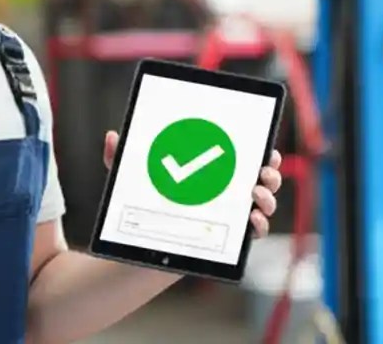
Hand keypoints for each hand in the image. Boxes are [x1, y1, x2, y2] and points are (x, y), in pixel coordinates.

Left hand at [102, 131, 283, 238]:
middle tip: (263, 171)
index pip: (244, 158)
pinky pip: (254, 233)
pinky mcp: (228, 239)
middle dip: (270, 174)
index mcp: (212, 172)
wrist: (141, 244)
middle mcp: (228, 194)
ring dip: (267, 199)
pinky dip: (260, 226)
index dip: (262, 153)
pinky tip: (251, 220)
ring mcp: (231, 217)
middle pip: (263, 181)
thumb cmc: (143, 204)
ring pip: (263, 206)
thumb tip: (112, 136)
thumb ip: (121, 158)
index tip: (266, 148)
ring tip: (255, 194)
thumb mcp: (131, 180)